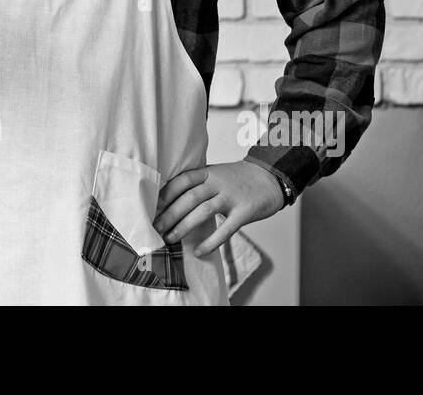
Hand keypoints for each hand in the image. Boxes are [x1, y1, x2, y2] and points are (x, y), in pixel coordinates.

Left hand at [151, 161, 285, 259]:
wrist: (271, 177)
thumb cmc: (238, 179)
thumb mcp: (215, 173)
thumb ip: (197, 183)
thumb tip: (169, 200)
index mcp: (207, 172)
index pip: (181, 181)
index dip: (165, 195)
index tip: (151, 208)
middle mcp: (217, 182)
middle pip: (189, 198)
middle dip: (169, 214)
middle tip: (155, 228)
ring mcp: (231, 196)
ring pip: (203, 211)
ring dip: (184, 226)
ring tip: (170, 239)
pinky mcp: (244, 211)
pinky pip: (225, 229)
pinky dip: (211, 241)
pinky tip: (199, 251)